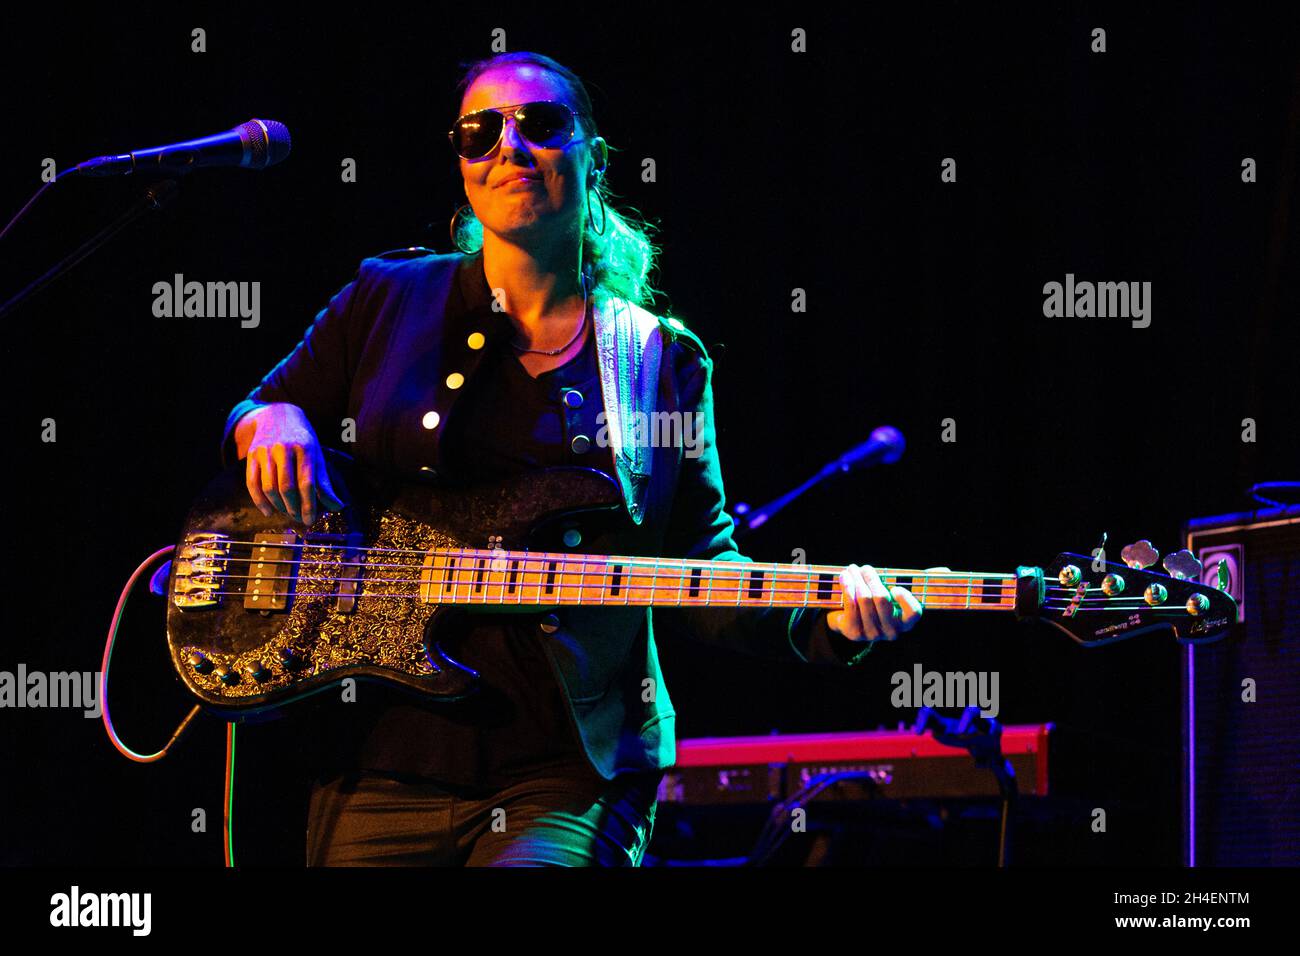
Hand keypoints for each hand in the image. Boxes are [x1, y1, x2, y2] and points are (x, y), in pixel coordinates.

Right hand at [235, 403, 344, 525]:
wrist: (278, 415)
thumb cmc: (302, 439)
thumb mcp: (317, 456)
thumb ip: (324, 482)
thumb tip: (337, 507)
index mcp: (305, 448)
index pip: (307, 482)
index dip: (309, 504)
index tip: (311, 520)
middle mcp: (284, 449)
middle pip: (287, 487)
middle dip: (293, 508)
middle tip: (300, 519)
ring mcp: (266, 451)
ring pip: (269, 487)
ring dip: (279, 506)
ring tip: (288, 514)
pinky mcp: (252, 455)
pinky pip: (252, 483)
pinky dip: (259, 501)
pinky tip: (268, 511)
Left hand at [826, 565, 950, 642]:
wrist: (850, 622)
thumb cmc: (879, 602)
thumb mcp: (898, 592)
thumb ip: (920, 582)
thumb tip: (945, 571)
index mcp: (906, 622)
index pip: (914, 613)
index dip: (906, 598)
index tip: (896, 586)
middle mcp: (892, 631)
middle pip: (882, 599)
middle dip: (872, 578)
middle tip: (866, 567)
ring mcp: (872, 634)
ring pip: (864, 599)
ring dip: (856, 579)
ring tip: (853, 569)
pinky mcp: (854, 633)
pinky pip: (850, 605)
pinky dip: (847, 587)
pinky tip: (845, 576)